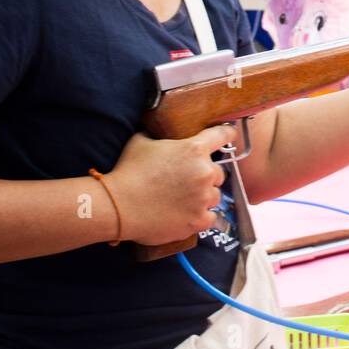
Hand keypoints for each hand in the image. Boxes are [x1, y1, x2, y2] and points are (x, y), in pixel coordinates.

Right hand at [107, 125, 235, 245]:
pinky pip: (210, 217)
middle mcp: (204, 172)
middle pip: (218, 173)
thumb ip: (157, 135)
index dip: (227, 134)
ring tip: (182, 201)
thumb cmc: (128, 172)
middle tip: (187, 182)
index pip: (221, 136)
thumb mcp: (141, 142)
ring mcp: (203, 198)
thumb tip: (157, 129)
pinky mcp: (199, 220)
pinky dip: (201, 217)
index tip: (230, 134)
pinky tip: (186, 215)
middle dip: (205, 176)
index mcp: (193, 149)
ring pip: (214, 196)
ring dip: (203, 197)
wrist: (118, 206)